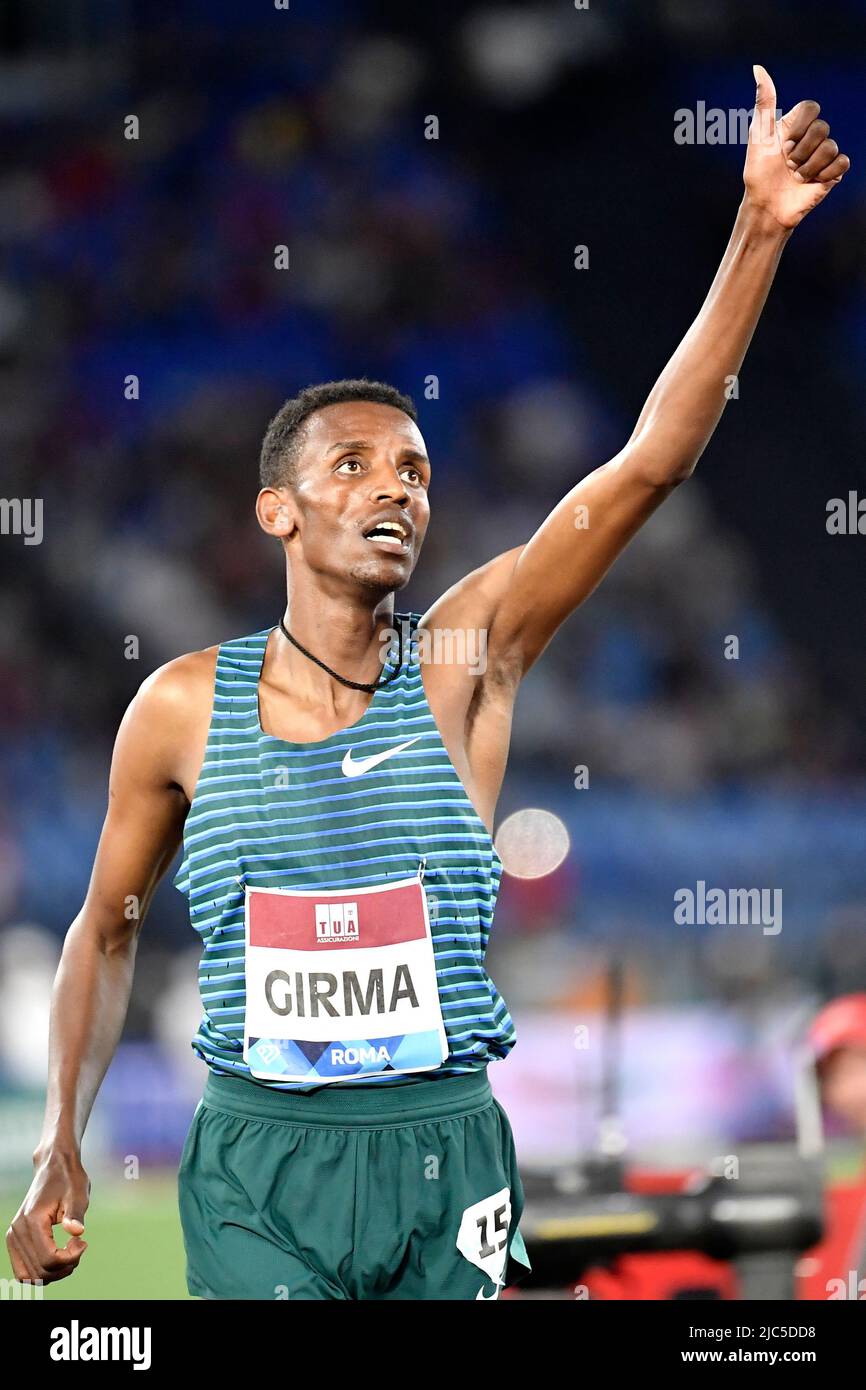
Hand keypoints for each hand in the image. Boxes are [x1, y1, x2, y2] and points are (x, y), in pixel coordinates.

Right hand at [5, 1150, 89, 1285]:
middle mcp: (17, 1232)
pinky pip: (24, 1270)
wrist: (54, 1167)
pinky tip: (58, 1256)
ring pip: (30, 1276)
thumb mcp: (78, 1194)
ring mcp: (13, 1237)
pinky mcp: (15, 1240)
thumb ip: (75, 1215)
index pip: (49, 1259)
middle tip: (79, 1246)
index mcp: (32, 1221)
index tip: (84, 1242)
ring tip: (69, 1253)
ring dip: (53, 1273)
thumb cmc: (69, 1180)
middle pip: (40, 1272)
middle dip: (64, 1267)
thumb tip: (77, 1232)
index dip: (70, 1258)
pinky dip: (42, 1270)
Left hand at [743, 64, 849, 228]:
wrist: (766, 206)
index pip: (811, 107)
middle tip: (787, 165)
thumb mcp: (759, 134)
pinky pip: (841, 162)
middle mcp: (810, 138)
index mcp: (795, 125)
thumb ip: (764, 101)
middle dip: (800, 150)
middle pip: (822, 127)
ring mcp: (822, 155)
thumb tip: (757, 67)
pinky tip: (811, 183)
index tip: (782, 142)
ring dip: (809, 166)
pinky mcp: (832, 173)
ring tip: (796, 177)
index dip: (798, 125)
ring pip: (830, 147)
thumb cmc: (758, 172)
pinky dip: (824, 174)